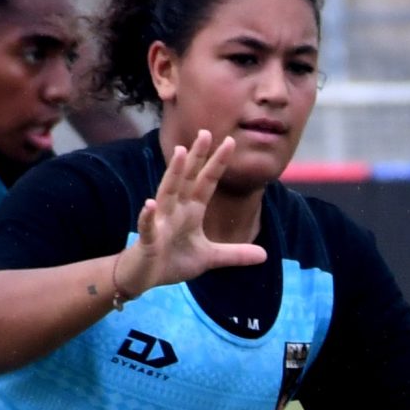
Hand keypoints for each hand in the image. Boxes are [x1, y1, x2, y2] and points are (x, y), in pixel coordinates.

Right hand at [116, 129, 266, 299]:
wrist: (144, 277)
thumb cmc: (173, 261)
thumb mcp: (209, 258)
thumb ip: (235, 254)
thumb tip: (265, 255)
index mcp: (191, 211)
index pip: (207, 182)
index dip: (217, 163)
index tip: (230, 141)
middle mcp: (176, 210)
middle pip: (187, 179)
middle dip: (196, 157)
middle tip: (205, 132)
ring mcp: (161, 223)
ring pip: (167, 193)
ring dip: (174, 174)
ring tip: (181, 153)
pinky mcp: (148, 240)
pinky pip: (148, 226)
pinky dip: (148, 216)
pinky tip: (150, 205)